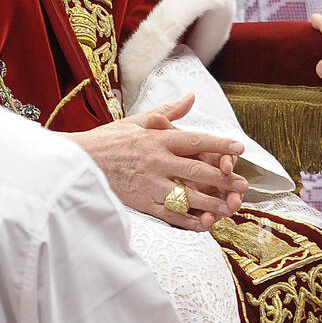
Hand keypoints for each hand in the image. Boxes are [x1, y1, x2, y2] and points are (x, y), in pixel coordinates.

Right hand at [68, 94, 248, 230]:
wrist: (79, 162)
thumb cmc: (109, 140)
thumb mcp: (138, 120)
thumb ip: (168, 112)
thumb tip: (191, 97)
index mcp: (158, 138)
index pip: (195, 140)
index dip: (220, 144)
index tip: (239, 149)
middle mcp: (156, 160)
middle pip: (196, 170)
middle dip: (223, 178)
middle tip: (242, 184)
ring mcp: (149, 183)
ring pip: (186, 196)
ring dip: (211, 203)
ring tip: (229, 207)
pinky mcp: (141, 202)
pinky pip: (169, 214)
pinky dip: (187, 221)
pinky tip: (203, 225)